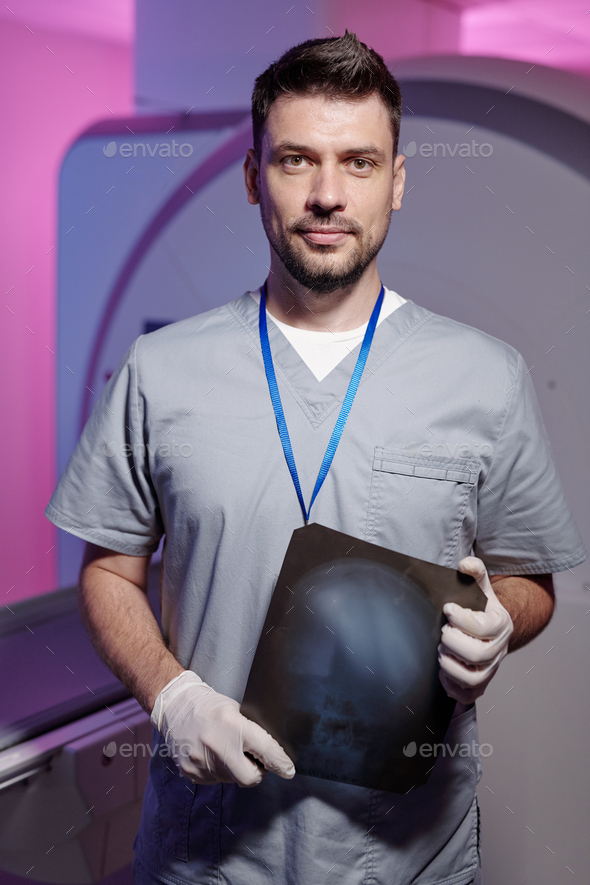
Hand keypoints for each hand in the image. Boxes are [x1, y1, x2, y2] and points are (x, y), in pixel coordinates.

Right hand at [150, 671, 295, 786]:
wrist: (175, 706)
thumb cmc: (209, 705)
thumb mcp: (236, 709)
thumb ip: (253, 731)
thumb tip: (273, 752)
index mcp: (232, 725)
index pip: (265, 750)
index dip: (280, 762)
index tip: (288, 770)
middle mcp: (217, 746)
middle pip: (250, 777)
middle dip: (258, 771)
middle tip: (255, 759)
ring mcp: (201, 762)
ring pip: (232, 780)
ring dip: (236, 769)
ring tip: (227, 749)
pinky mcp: (190, 772)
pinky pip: (215, 780)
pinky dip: (220, 771)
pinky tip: (213, 754)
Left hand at [438, 556, 513, 703]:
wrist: (490, 627)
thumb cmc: (480, 606)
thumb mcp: (480, 586)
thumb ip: (475, 570)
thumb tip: (465, 564)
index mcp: (501, 624)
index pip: (483, 627)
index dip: (461, 619)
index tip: (447, 609)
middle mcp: (499, 649)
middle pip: (477, 655)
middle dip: (453, 642)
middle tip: (443, 632)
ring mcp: (491, 669)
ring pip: (472, 678)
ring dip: (450, 664)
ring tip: (442, 650)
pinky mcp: (480, 684)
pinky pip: (467, 694)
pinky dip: (450, 684)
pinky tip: (442, 669)